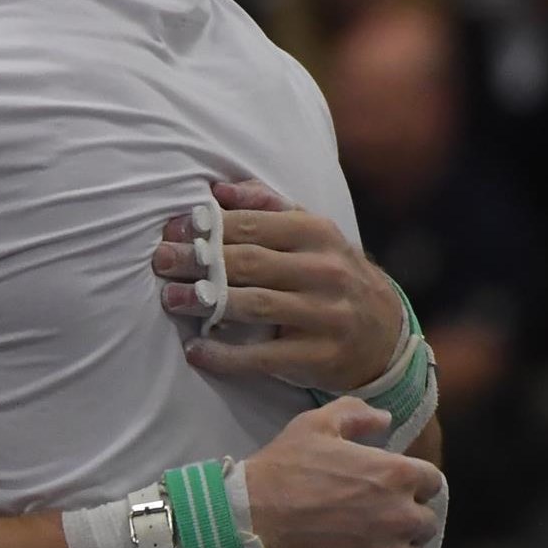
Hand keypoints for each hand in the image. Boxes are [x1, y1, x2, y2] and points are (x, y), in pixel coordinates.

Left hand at [154, 181, 401, 390]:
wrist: (386, 335)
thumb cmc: (332, 274)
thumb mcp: (313, 234)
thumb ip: (268, 206)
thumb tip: (219, 190)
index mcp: (318, 234)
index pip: (252, 225)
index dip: (208, 227)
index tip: (173, 230)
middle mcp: (325, 271)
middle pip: (248, 263)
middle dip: (198, 262)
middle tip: (161, 261)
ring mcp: (325, 315)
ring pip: (253, 305)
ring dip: (205, 302)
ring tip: (170, 300)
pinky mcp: (319, 356)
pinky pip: (264, 356)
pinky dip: (225, 355)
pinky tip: (196, 350)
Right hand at [243, 398, 444, 547]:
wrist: (246, 527)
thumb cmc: (279, 474)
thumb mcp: (312, 427)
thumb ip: (354, 415)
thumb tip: (385, 419)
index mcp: (395, 475)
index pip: (431, 483)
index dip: (410, 486)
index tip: (387, 493)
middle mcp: (402, 519)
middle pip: (425, 526)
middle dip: (402, 525)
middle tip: (368, 526)